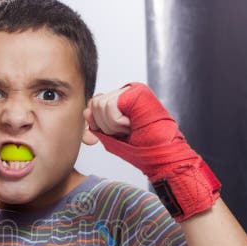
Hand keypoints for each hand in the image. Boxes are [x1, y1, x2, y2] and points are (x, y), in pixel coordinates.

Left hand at [87, 82, 220, 221]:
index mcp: (121, 102)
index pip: (94, 105)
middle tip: (125, 131)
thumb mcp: (111, 137)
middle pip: (94, 104)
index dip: (94, 124)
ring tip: (130, 128)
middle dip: (105, 126)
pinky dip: (118, 123)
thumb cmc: (142, 148)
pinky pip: (109, 106)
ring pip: (100, 105)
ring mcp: (131, 90)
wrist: (161, 155)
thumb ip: (96, 125)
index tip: (103, 138)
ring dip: (113, 125)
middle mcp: (126, 93)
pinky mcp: (135, 91)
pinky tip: (132, 124)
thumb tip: (85, 113)